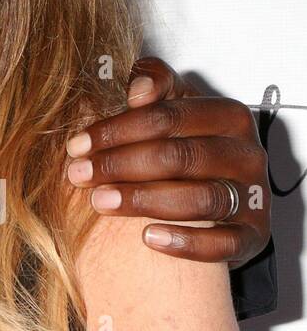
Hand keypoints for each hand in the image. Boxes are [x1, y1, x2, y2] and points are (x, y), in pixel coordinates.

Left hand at [64, 56, 269, 267]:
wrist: (213, 193)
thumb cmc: (183, 144)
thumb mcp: (169, 107)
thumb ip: (153, 86)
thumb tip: (138, 88)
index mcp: (227, 115)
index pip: (168, 116)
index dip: (117, 129)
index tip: (78, 144)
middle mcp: (246, 154)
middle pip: (181, 157)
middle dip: (121, 165)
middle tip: (80, 174)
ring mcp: (253, 197)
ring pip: (201, 199)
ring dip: (144, 200)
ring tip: (101, 202)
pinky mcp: (254, 236)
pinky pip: (225, 244)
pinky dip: (187, 243)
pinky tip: (148, 237)